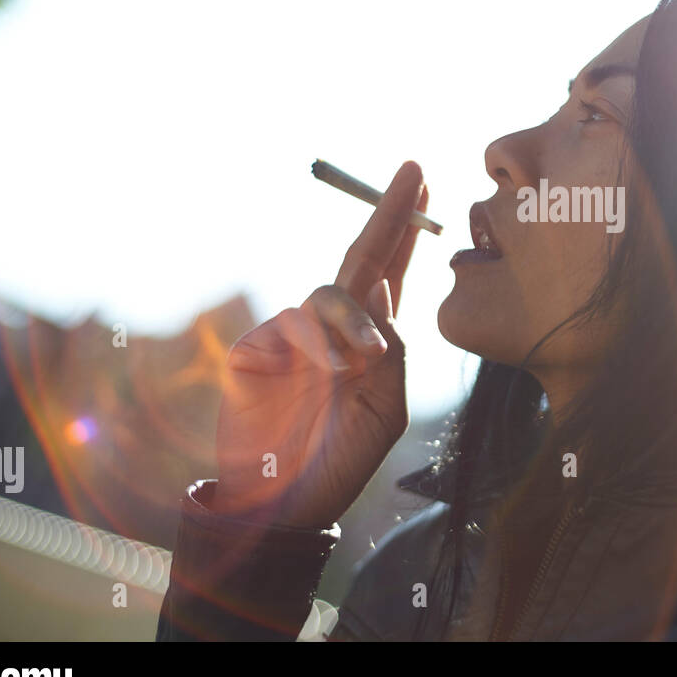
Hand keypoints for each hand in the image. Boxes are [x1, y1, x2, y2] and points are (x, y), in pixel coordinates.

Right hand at [212, 161, 428, 528]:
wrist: (288, 502)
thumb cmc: (341, 458)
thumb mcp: (386, 408)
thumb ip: (393, 351)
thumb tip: (383, 287)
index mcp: (370, 339)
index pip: (391, 270)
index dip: (404, 227)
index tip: (423, 179)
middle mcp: (331, 328)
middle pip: (361, 257)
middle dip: (389, 213)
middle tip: (414, 174)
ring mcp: (291, 336)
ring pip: (329, 295)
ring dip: (356, 323)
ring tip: (365, 363)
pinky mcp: (254, 350)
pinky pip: (290, 327)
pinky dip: (317, 350)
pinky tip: (325, 378)